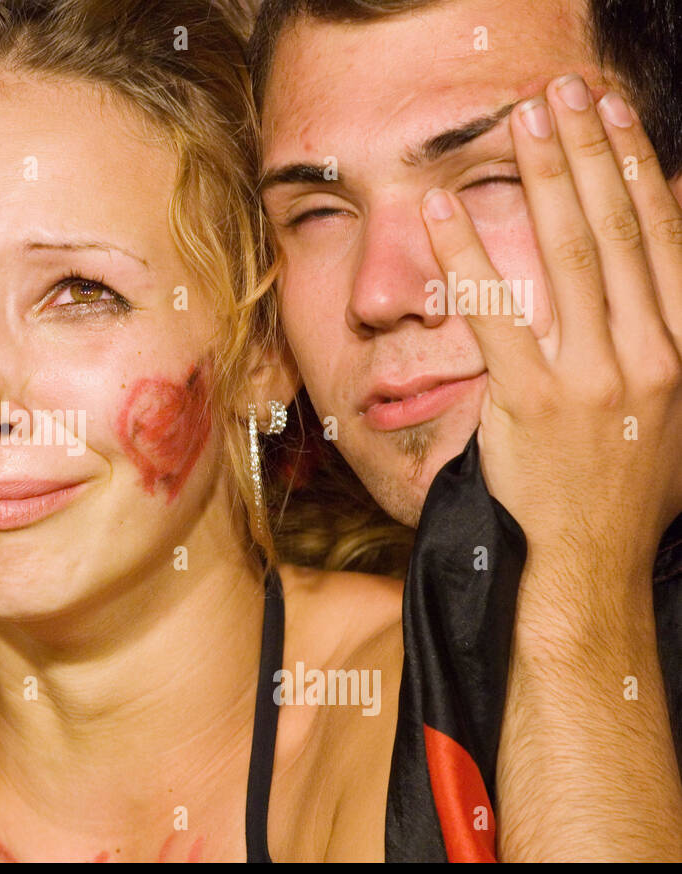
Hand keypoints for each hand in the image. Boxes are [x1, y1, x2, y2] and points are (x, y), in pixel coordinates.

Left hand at [420, 74, 681, 572]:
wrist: (595, 556)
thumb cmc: (632, 482)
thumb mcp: (675, 402)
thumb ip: (665, 327)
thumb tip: (655, 256)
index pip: (665, 233)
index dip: (636, 165)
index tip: (613, 114)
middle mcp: (651, 350)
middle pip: (617, 227)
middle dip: (586, 151)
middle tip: (559, 93)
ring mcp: (594, 377)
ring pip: (568, 255)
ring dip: (540, 179)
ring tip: (518, 121)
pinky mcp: (534, 403)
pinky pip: (495, 314)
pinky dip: (466, 255)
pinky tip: (439, 212)